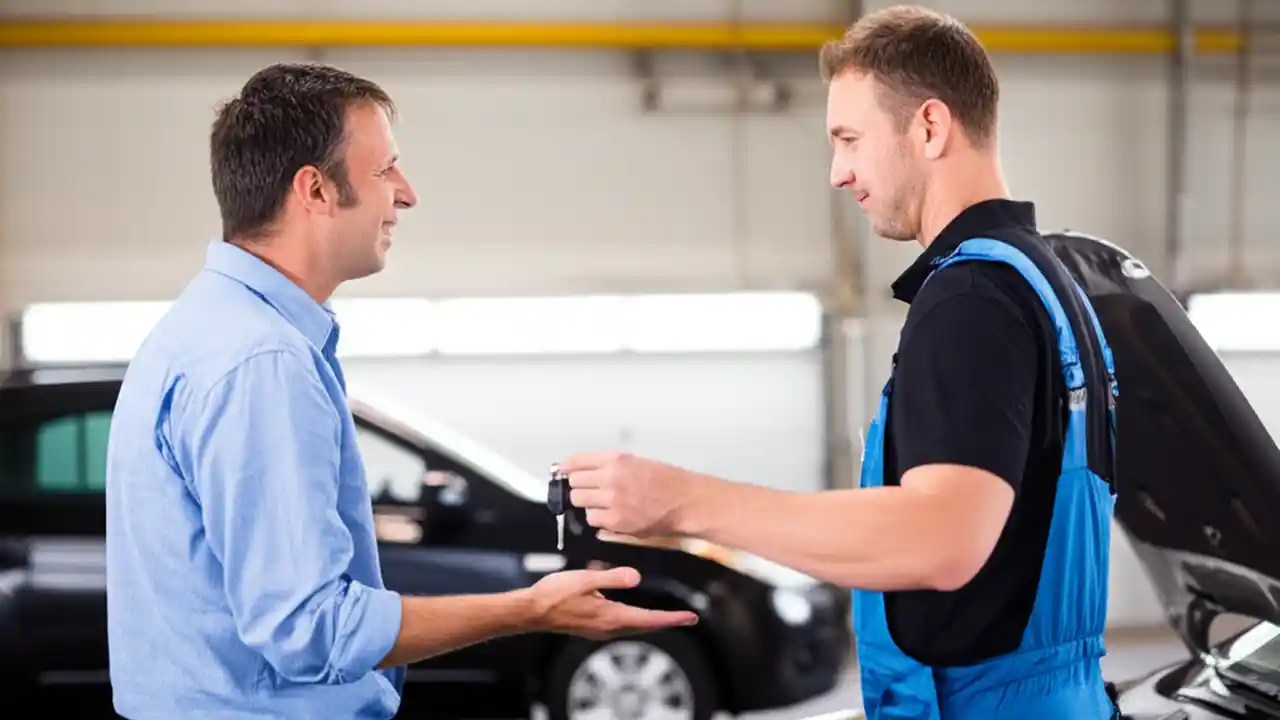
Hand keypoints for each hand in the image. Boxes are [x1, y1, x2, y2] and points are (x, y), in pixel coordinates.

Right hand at [526, 566, 697, 640]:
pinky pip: (623, 625)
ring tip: (669, 617)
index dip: (671, 618)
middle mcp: (608, 627)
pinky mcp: (594, 626)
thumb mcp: (585, 579)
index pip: (648, 619)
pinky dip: (637, 620)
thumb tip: (636, 577)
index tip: (689, 618)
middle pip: (646, 626)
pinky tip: (637, 614)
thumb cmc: (554, 594)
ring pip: (635, 627)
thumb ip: (611, 577)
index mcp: (610, 616)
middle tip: (687, 618)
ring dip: (653, 622)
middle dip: (667, 621)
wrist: (532, 610)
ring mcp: (601, 629)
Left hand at [557, 451, 691, 536]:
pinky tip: (612, 515)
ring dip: (588, 504)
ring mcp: (612, 500)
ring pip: (580, 502)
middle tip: (591, 491)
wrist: (684, 501)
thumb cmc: (665, 481)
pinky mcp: (615, 521)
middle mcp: (611, 477)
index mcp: (616, 459)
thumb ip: (608, 465)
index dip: (567, 468)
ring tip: (604, 504)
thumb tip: (580, 469)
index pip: (576, 461)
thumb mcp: (635, 461)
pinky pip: (592, 520)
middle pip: (574, 483)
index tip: (563, 471)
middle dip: (581, 487)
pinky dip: (599, 519)